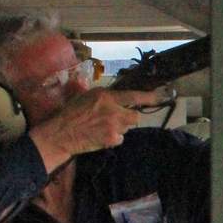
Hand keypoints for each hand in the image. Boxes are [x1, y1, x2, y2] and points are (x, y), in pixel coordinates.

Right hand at [29, 89, 152, 167]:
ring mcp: (114, 124)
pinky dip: (113, 139)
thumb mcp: (80, 96)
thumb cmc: (68, 114)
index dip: (149, 97)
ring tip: (102, 128)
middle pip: (135, 116)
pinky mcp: (112, 138)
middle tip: (116, 120)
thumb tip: (90, 83)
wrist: (60, 133)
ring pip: (127, 127)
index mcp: (105, 96)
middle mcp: (113, 109)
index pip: (133, 96)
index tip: (162, 96)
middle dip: (129, 119)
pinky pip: (120, 139)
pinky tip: (100, 137)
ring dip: (120, 128)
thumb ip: (93, 92)